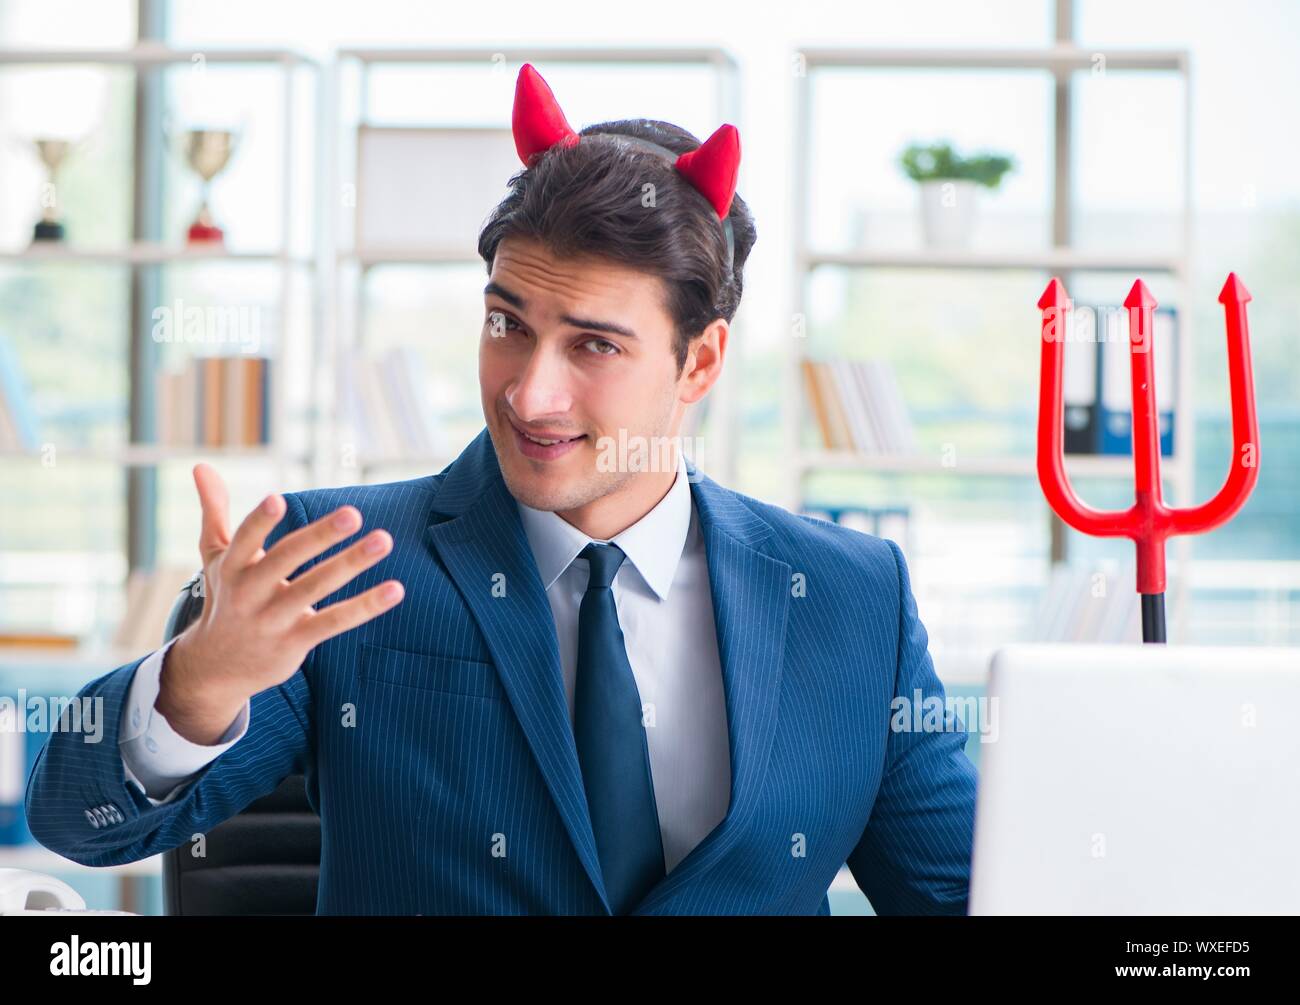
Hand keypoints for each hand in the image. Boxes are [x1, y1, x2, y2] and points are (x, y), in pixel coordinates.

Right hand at [157, 463, 403, 743]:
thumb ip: (214, 511)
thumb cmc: (226, 599)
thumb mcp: (215, 558)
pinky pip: (334, 622)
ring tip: (384, 539)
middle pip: (286, 560)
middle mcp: (250, 593)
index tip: (277, 498)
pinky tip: (395, 589)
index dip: (259, 521)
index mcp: (231, 568)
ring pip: (315, 588)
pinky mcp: (295, 642)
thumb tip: (200, 464)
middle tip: (354, 513)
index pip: (243, 540)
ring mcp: (273, 619)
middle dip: (320, 536)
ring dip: (351, 563)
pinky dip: (365, 606)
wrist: (217, 667)